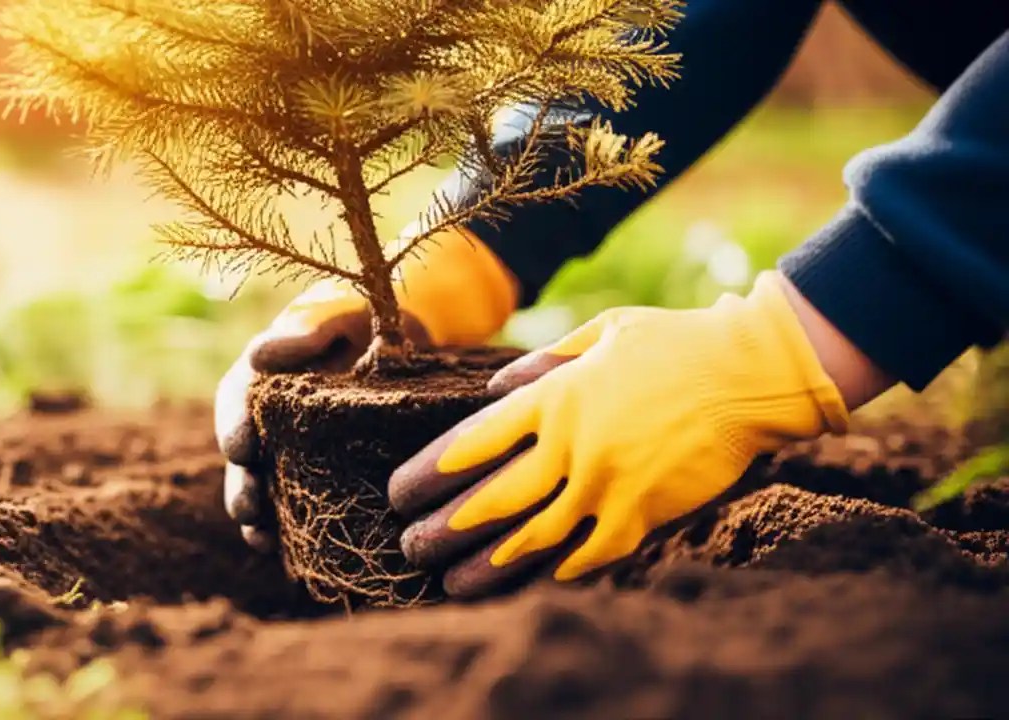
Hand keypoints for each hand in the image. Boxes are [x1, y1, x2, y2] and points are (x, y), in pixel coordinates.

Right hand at [216, 228, 517, 550]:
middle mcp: (272, 416)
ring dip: (259, 514)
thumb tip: (262, 356)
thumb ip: (309, 329)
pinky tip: (289, 552)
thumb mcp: (344, 314)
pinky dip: (291, 527)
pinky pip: (300, 501)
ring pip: (265, 485)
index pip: (237, 400)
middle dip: (240, 484)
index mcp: (266, 374)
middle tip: (248, 507)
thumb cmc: (369, 317)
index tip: (240, 447)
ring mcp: (294, 447)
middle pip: (244, 455)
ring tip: (261, 538)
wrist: (409, 337)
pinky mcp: (322, 471)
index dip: (234, 425)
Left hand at [388, 272, 850, 597]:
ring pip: (533, 536)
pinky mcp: (643, 513)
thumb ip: (543, 363)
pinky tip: (532, 582)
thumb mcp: (602, 332)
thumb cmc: (674, 343)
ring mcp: (607, 484)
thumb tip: (495, 390)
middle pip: (492, 497)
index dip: (432, 470)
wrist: (748, 373)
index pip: (475, 441)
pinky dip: (557, 570)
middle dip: (444, 527)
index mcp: (555, 396)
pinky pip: (589, 554)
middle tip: (412, 546)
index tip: (402, 491)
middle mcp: (572, 444)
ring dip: (487, 564)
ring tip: (450, 583)